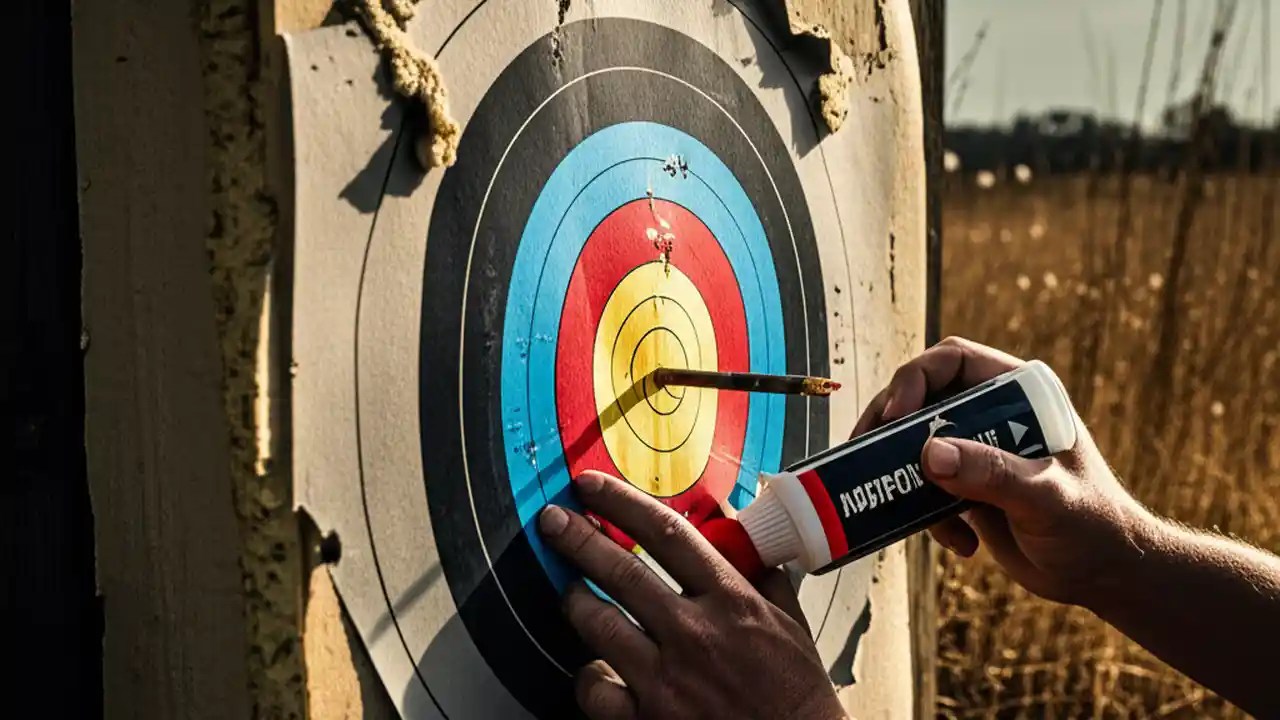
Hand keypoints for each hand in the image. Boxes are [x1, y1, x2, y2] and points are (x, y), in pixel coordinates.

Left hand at [539, 471, 846, 719]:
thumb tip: (734, 533)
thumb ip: (759, 574)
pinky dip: (588, 675)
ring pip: (598, 624)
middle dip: (578, 539)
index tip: (592, 486)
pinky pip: (595, 688)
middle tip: (553, 520)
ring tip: (570, 589)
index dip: (621, 502)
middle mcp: (695, 634)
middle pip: (621, 571)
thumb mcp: (790, 621)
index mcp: (731, 600)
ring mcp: (667, 680)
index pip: (667, 533)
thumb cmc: (795, 692)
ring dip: (575, 599)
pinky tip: (594, 668)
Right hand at [854, 336, 1151, 607]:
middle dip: (887, 429)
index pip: (952, 361)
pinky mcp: (965, 487)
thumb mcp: (1045, 497)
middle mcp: (993, 414)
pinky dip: (924, 514)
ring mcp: (976, 450)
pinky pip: (921, 486)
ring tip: (889, 501)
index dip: (915, 380)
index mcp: (1020, 393)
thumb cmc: (1093, 526)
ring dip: (896, 474)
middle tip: (862, 455)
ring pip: (912, 443)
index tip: (894, 418)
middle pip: (919, 399)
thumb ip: (992, 473)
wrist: (1105, 576)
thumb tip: (930, 454)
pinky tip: (960, 543)